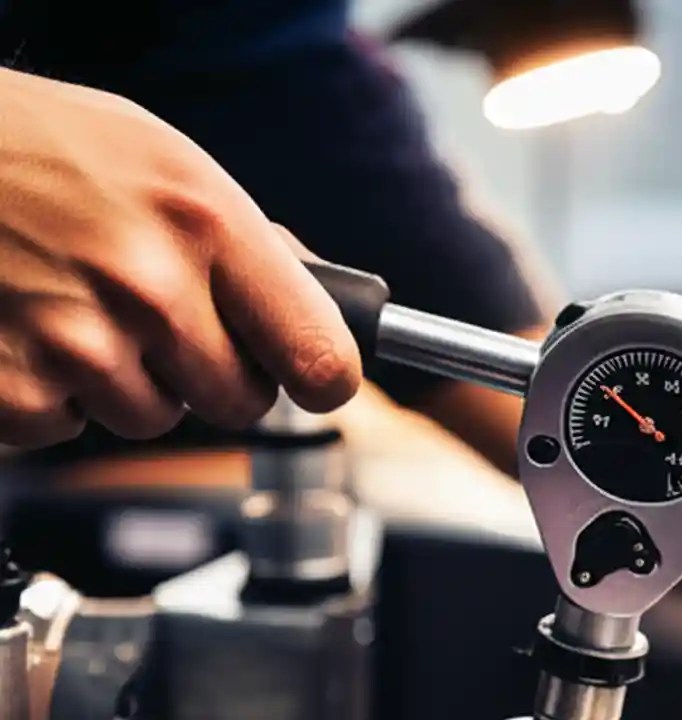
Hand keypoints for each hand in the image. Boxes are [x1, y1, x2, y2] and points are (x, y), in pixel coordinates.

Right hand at [0, 69, 359, 446]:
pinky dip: (53, 394)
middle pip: (240, 402)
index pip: (318, 352)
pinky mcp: (15, 393)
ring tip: (78, 306)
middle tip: (163, 322)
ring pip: (154, 418)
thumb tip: (322, 299)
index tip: (317, 377)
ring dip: (127, 381)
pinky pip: (70, 428)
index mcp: (207, 225)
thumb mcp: (167, 166)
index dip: (322, 375)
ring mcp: (80, 347)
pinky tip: (29, 330)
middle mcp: (151, 290)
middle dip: (213, 374)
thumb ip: (247, 243)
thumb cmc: (41, 149)